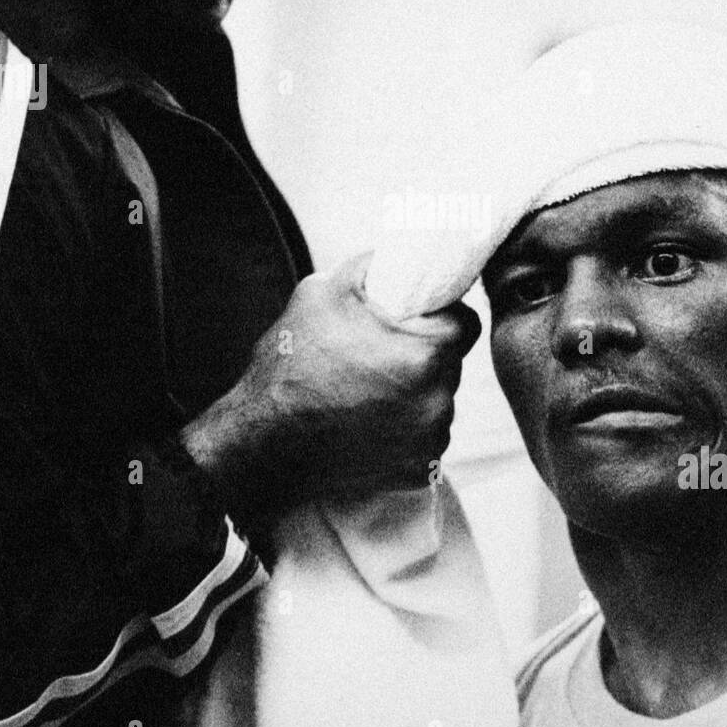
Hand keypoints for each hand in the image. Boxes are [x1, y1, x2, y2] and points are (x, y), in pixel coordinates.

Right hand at [183, 252, 480, 525]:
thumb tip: (392, 255)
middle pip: (450, 365)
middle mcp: (438, 401)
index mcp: (426, 353)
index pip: (465, 324)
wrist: (261, 448)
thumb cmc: (289, 368)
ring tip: (368, 395)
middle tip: (381, 356)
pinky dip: (403, 432)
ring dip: (415, 396)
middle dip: (424, 357)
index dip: (442, 316)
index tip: (417, 320)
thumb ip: (368, 268)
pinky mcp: (417, 471)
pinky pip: (424, 440)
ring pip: (437, 403)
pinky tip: (367, 425)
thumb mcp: (321, 293)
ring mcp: (429, 441)